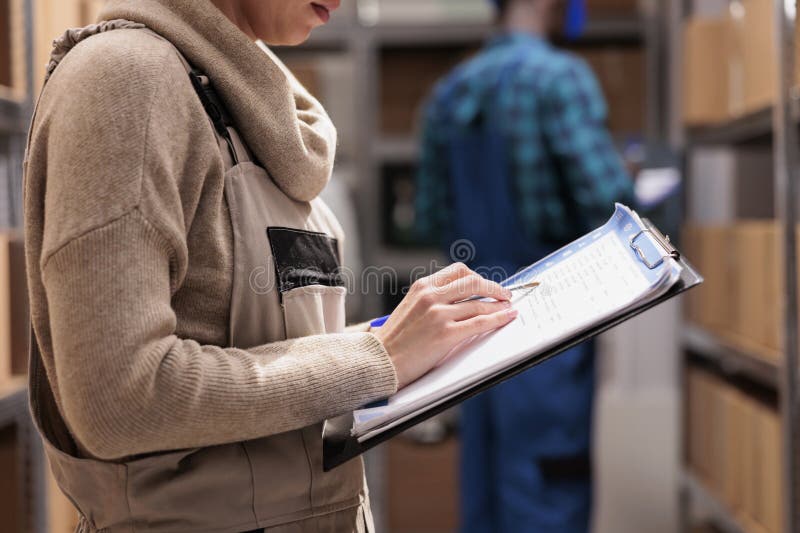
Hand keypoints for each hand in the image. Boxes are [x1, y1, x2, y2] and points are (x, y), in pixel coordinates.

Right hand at [373, 263, 517, 388]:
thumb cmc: (395, 340)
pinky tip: (507, 317)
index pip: (458, 271)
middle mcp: (431, 296)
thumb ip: (432, 300)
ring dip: (499, 306)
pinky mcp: (446, 333)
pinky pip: (480, 322)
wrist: (380, 361)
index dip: (478, 277)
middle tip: (504, 295)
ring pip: (479, 304)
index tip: (487, 285)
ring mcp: (439, 314)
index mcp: (422, 287)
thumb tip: (461, 301)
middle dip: (493, 288)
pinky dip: (498, 318)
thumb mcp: (410, 308)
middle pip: (473, 282)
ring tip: (508, 309)